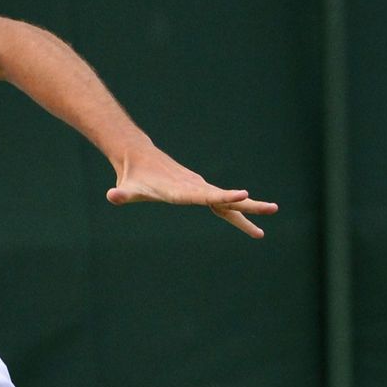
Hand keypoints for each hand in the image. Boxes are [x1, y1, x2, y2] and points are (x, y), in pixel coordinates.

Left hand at [107, 145, 278, 238]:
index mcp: (181, 191)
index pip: (206, 196)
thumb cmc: (133, 178)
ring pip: (228, 202)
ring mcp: (199, 187)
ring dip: (248, 212)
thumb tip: (113, 196)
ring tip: (264, 229)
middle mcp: (194, 188)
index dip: (224, 196)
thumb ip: (121, 194)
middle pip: (226, 199)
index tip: (244, 194)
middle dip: (249, 206)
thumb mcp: (126, 189)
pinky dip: (236, 210)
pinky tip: (247, 221)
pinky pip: (221, 202)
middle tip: (273, 210)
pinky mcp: (199, 189)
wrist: (139, 157)